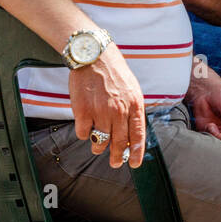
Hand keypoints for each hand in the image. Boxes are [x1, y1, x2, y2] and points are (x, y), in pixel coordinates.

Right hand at [69, 45, 146, 168]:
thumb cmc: (115, 74)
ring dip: (99, 148)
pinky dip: (85, 134)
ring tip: (98, 148)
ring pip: (100, 141)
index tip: (134, 164)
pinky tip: (86, 129)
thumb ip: (133, 112)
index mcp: (135, 106)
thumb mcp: (133, 91)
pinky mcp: (83, 111)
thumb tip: (132, 135)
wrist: (94, 57)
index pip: (138, 136)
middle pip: (119, 142)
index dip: (136, 152)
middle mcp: (119, 111)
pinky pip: (84, 133)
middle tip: (115, 164)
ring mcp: (100, 112)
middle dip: (117, 157)